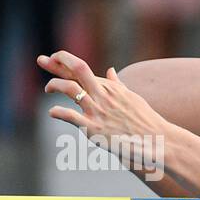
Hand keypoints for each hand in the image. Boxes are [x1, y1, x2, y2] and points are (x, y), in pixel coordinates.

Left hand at [39, 50, 170, 172]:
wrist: (158, 141)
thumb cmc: (146, 121)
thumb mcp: (132, 98)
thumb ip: (117, 85)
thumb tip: (110, 71)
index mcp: (110, 88)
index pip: (83, 68)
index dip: (64, 60)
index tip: (52, 58)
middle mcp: (103, 95)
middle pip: (77, 69)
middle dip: (56, 62)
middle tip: (42, 60)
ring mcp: (98, 111)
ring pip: (69, 88)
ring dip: (54, 84)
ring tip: (48, 88)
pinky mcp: (94, 128)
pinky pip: (70, 116)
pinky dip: (57, 112)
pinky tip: (52, 112)